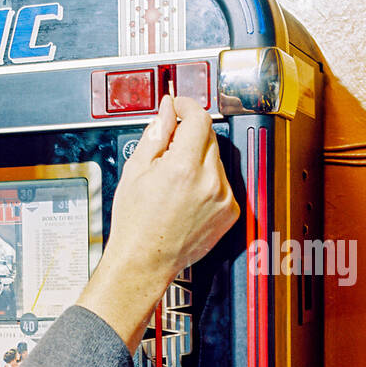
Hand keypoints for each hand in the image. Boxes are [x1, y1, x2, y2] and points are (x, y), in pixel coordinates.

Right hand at [106, 94, 239, 284]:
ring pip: (215, 159)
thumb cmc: (135, 224)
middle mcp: (208, 181)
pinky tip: (187, 197)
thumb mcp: (135, 171)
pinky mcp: (229, 210)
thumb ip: (156, 134)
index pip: (198, 118)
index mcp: (183, 168)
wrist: (145, 260)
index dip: (187, 106)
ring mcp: (223, 197)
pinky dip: (207, 182)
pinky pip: (221, 182)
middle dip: (188, 136)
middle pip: (208, 136)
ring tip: (174, 183)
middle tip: (167, 151)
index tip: (179, 107)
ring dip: (197, 161)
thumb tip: (167, 111)